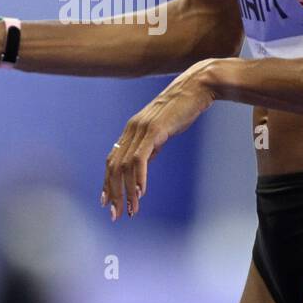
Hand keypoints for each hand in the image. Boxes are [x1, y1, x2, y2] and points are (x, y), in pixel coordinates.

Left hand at [100, 59, 219, 221]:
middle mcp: (131, 129)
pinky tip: (140, 193)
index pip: (112, 159)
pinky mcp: (154, 130)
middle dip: (113, 193)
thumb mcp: (163, 129)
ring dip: (127, 191)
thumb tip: (145, 161)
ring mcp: (141, 129)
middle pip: (113, 166)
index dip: (107, 182)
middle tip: (114, 215)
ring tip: (132, 210)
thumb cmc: (183, 107)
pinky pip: (140, 158)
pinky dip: (139, 178)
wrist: (197, 87)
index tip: (106, 201)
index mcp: (132, 129)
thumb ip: (152, 144)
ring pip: (125, 166)